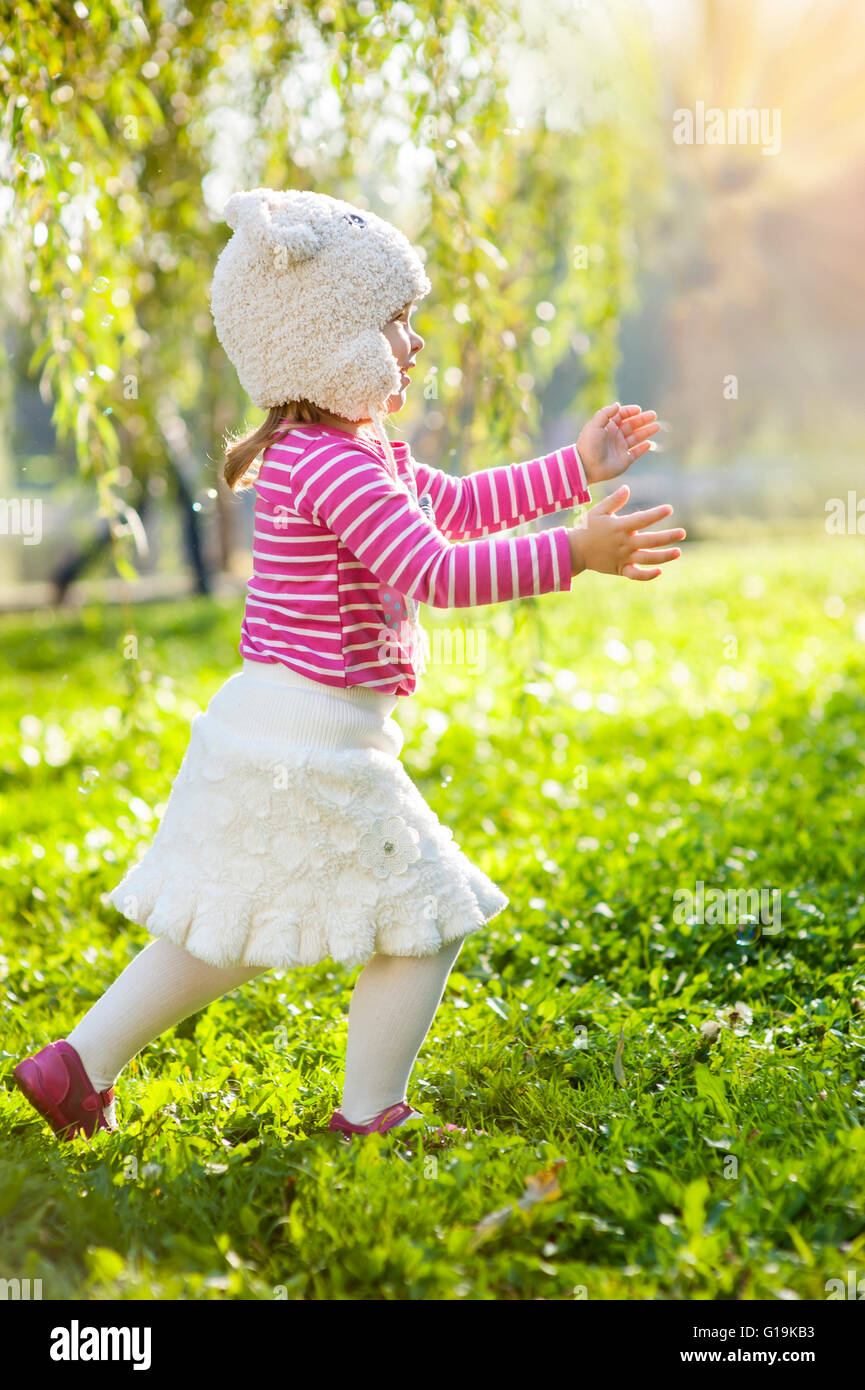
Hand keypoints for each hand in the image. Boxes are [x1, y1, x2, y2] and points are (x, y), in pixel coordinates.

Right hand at [568, 484, 684, 580]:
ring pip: (647, 559)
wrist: (575, 550)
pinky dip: (647, 575)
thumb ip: (613, 500)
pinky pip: (635, 575)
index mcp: (619, 527)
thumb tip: (627, 489)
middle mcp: (624, 543)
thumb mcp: (598, 511)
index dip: (656, 514)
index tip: (669, 509)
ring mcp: (623, 557)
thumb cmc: (588, 528)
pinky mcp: (620, 569)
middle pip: (650, 541)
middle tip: (682, 533)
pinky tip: (659, 571)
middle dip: (667, 537)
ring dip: (664, 557)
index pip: (641, 520)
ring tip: (678, 552)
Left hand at [576, 403, 660, 485]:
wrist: (587, 466)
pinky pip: (636, 452)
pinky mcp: (624, 460)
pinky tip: (650, 443)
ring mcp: (620, 448)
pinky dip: (643, 448)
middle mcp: (615, 436)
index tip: (639, 410)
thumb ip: (606, 413)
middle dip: (643, 420)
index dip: (630, 411)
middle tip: (654, 415)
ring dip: (647, 431)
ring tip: (657, 426)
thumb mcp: (594, 425)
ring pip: (636, 437)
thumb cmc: (589, 445)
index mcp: (607, 426)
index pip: (621, 416)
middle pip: (632, 425)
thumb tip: (618, 404)